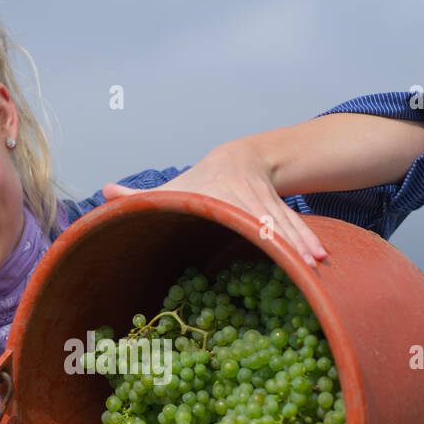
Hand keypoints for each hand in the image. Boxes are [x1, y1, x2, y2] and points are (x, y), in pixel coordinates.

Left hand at [101, 140, 328, 268]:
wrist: (240, 157)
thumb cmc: (198, 183)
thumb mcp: (171, 189)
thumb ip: (136, 196)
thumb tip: (102, 192)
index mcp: (221, 195)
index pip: (236, 211)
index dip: (246, 225)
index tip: (260, 239)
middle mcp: (247, 198)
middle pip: (268, 220)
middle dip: (285, 239)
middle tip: (301, 262)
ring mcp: (267, 203)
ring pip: (286, 224)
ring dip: (302, 243)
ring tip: (318, 266)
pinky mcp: (281, 210)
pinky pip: (296, 226)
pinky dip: (307, 241)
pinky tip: (321, 260)